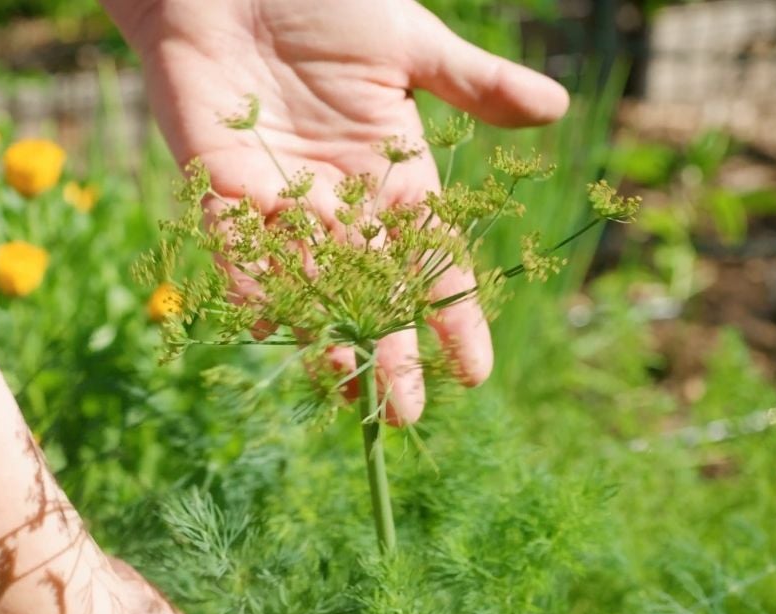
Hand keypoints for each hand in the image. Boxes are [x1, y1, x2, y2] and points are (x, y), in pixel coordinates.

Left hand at [109, 0, 567, 422]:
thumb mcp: (408, 41)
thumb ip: (472, 83)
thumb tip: (555, 108)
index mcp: (395, 173)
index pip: (433, 260)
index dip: (453, 315)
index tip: (474, 371)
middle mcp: (342, 200)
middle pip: (373, 290)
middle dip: (390, 349)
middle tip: (402, 411)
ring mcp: (281, 199)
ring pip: (309, 284)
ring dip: (324, 336)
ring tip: (343, 389)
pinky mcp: (220, 186)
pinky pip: (235, 247)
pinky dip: (249, 284)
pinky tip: (267, 328)